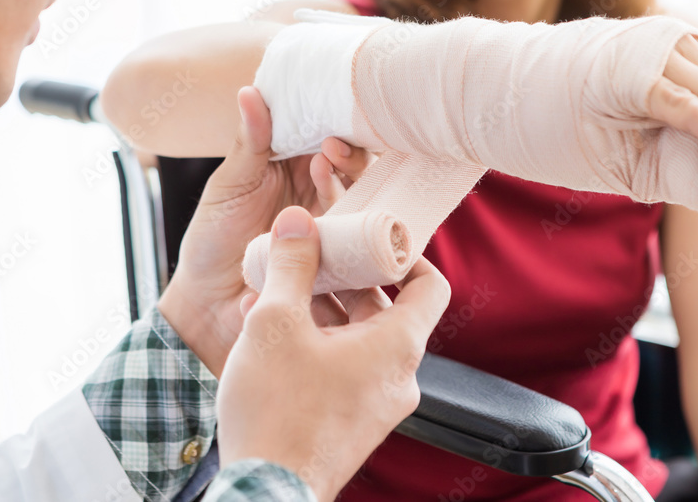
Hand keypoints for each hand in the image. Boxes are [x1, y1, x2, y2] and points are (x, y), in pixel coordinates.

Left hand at [157, 87, 374, 375]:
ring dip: (348, 185)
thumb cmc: (213, 240)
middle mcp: (322, 196)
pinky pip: (358, 245)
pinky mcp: (339, 264)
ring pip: (363, 202)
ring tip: (322, 173)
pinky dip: (352, 232)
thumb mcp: (229, 187)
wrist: (207, 304)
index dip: (336, 123)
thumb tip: (250, 92)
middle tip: (330, 150)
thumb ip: (248, 144)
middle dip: (350, 154)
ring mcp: (333, 230)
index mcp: (297, 168)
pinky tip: (332, 224)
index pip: (329, 136)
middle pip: (356, 168)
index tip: (326, 120)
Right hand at [216, 206, 449, 501]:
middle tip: (310, 261)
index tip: (373, 241)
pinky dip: (317, 345)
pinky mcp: (351, 423)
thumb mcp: (276, 323)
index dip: (407, 256)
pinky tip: (272, 337)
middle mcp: (397, 378)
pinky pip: (344, 369)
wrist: (265, 495)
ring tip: (277, 296)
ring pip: (358, 339)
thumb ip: (292, 265)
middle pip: (385, 309)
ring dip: (323, 312)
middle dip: (344, 280)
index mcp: (397, 347)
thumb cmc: (278, 414)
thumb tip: (300, 222)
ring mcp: (375, 405)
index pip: (432, 285)